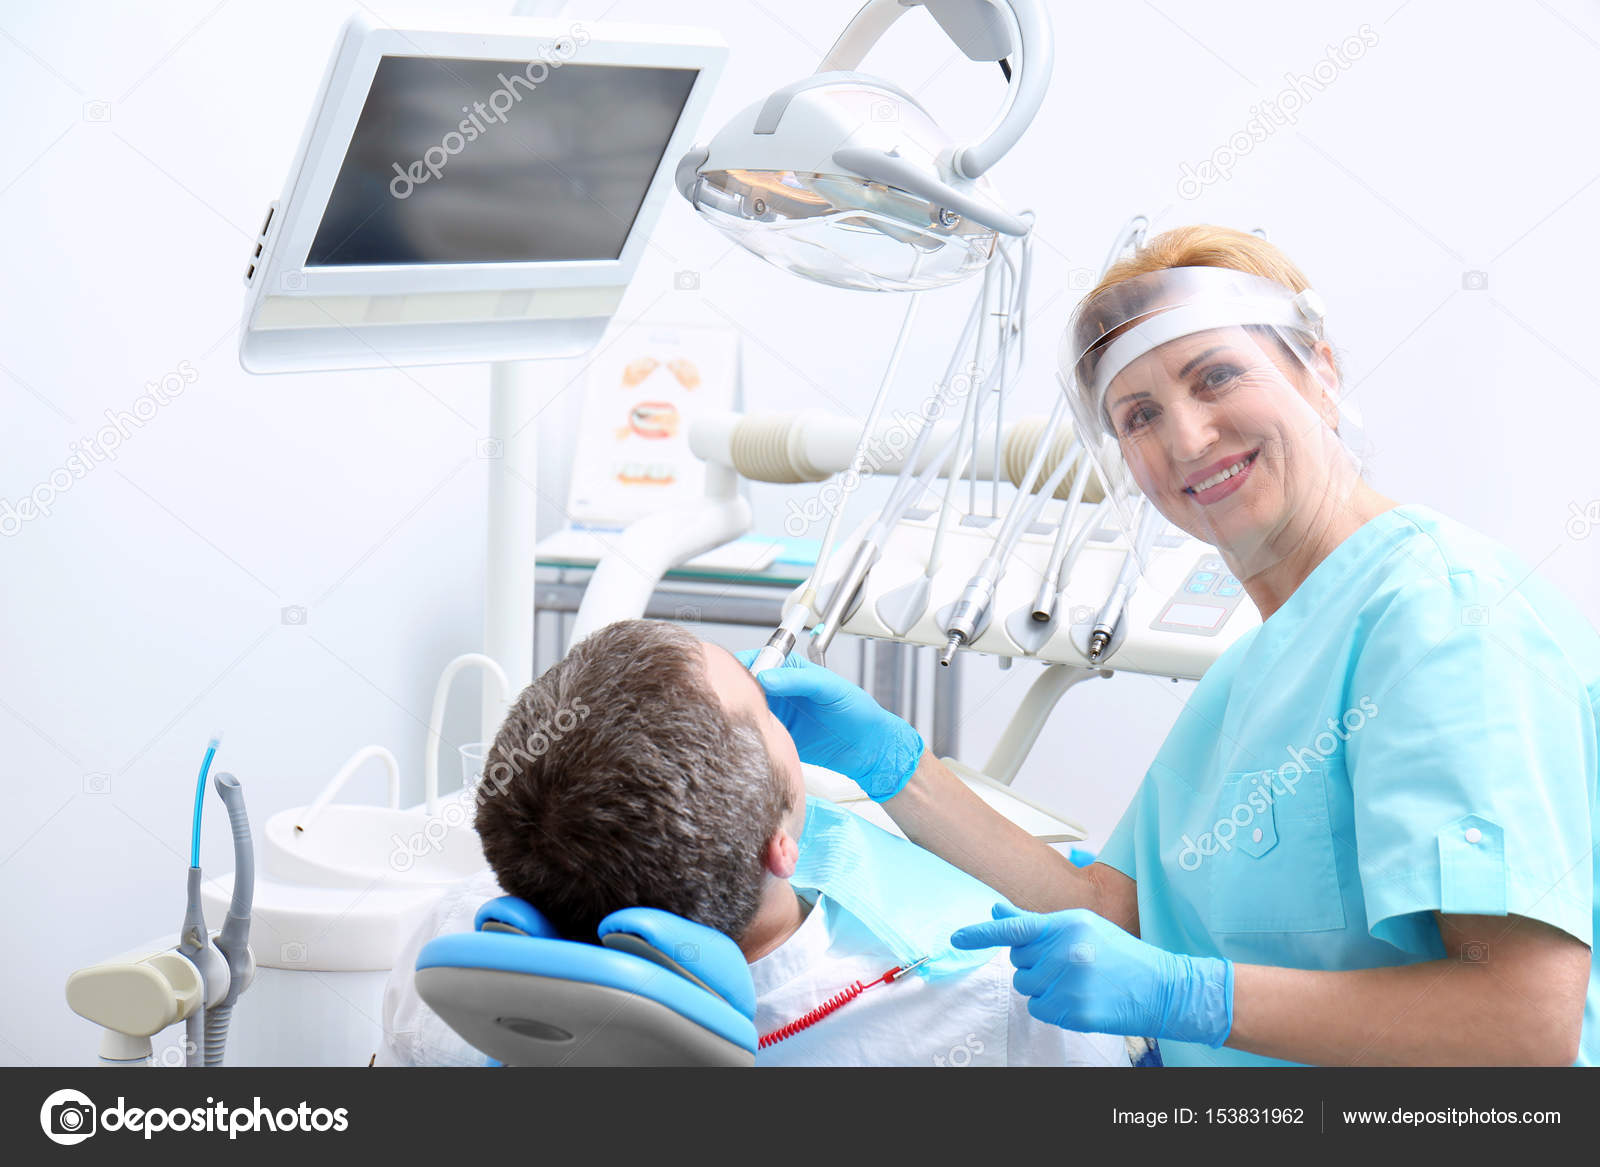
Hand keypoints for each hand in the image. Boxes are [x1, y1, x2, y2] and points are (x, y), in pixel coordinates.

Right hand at [736, 649, 923, 801]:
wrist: (868, 748)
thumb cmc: (856, 710)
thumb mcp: (829, 688)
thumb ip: (798, 680)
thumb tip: (765, 677)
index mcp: (789, 669)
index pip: (755, 661)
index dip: (741, 668)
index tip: (736, 681)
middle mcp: (778, 690)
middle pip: (744, 686)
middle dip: (735, 693)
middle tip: (733, 704)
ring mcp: (776, 714)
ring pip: (746, 710)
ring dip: (740, 715)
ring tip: (738, 721)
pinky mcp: (776, 736)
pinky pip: (755, 733)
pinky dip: (748, 735)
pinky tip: (748, 738)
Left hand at [950, 903, 1233, 1046]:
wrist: (1162, 987)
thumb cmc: (1117, 953)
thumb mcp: (1080, 927)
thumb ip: (1035, 922)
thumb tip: (996, 909)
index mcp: (1067, 925)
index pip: (1015, 929)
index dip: (981, 934)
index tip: (956, 938)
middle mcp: (1067, 952)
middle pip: (1018, 961)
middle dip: (1035, 963)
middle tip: (1067, 963)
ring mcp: (1072, 984)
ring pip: (1025, 987)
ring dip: (1042, 986)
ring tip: (1075, 981)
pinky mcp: (1076, 1012)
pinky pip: (1039, 1010)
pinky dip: (1052, 1007)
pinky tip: (1077, 998)